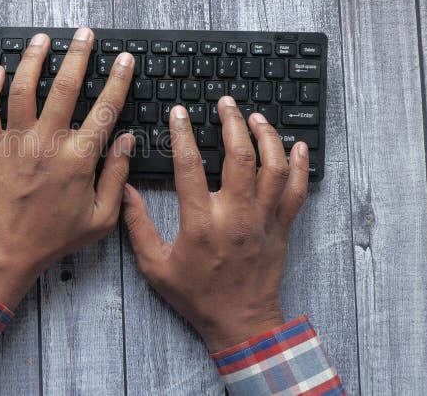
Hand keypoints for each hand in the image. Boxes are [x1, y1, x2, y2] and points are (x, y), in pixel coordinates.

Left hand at [0, 27, 135, 308]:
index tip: (124, 60)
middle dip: (78, 55)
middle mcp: (47, 143)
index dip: (118, 80)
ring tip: (43, 38)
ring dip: (34, 59)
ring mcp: (16, 142)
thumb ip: (117, 175)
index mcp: (78, 159)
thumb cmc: (56, 236)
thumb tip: (129, 140)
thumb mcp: (102, 217)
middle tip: (85, 34)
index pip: (105, 109)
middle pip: (65, 88)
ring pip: (24, 89)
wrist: (10, 249)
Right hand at [122, 96, 309, 350]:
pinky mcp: (281, 228)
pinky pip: (296, 191)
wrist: (240, 323)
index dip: (183, 134)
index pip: (190, 167)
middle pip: (240, 158)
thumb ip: (137, 225)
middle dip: (232, 123)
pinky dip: (300, 166)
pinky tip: (297, 145)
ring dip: (267, 137)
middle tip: (225, 103)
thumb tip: (125, 189)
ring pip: (273, 169)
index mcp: (201, 224)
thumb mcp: (154, 266)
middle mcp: (235, 217)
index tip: (180, 113)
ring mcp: (263, 221)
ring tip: (255, 116)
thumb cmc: (197, 296)